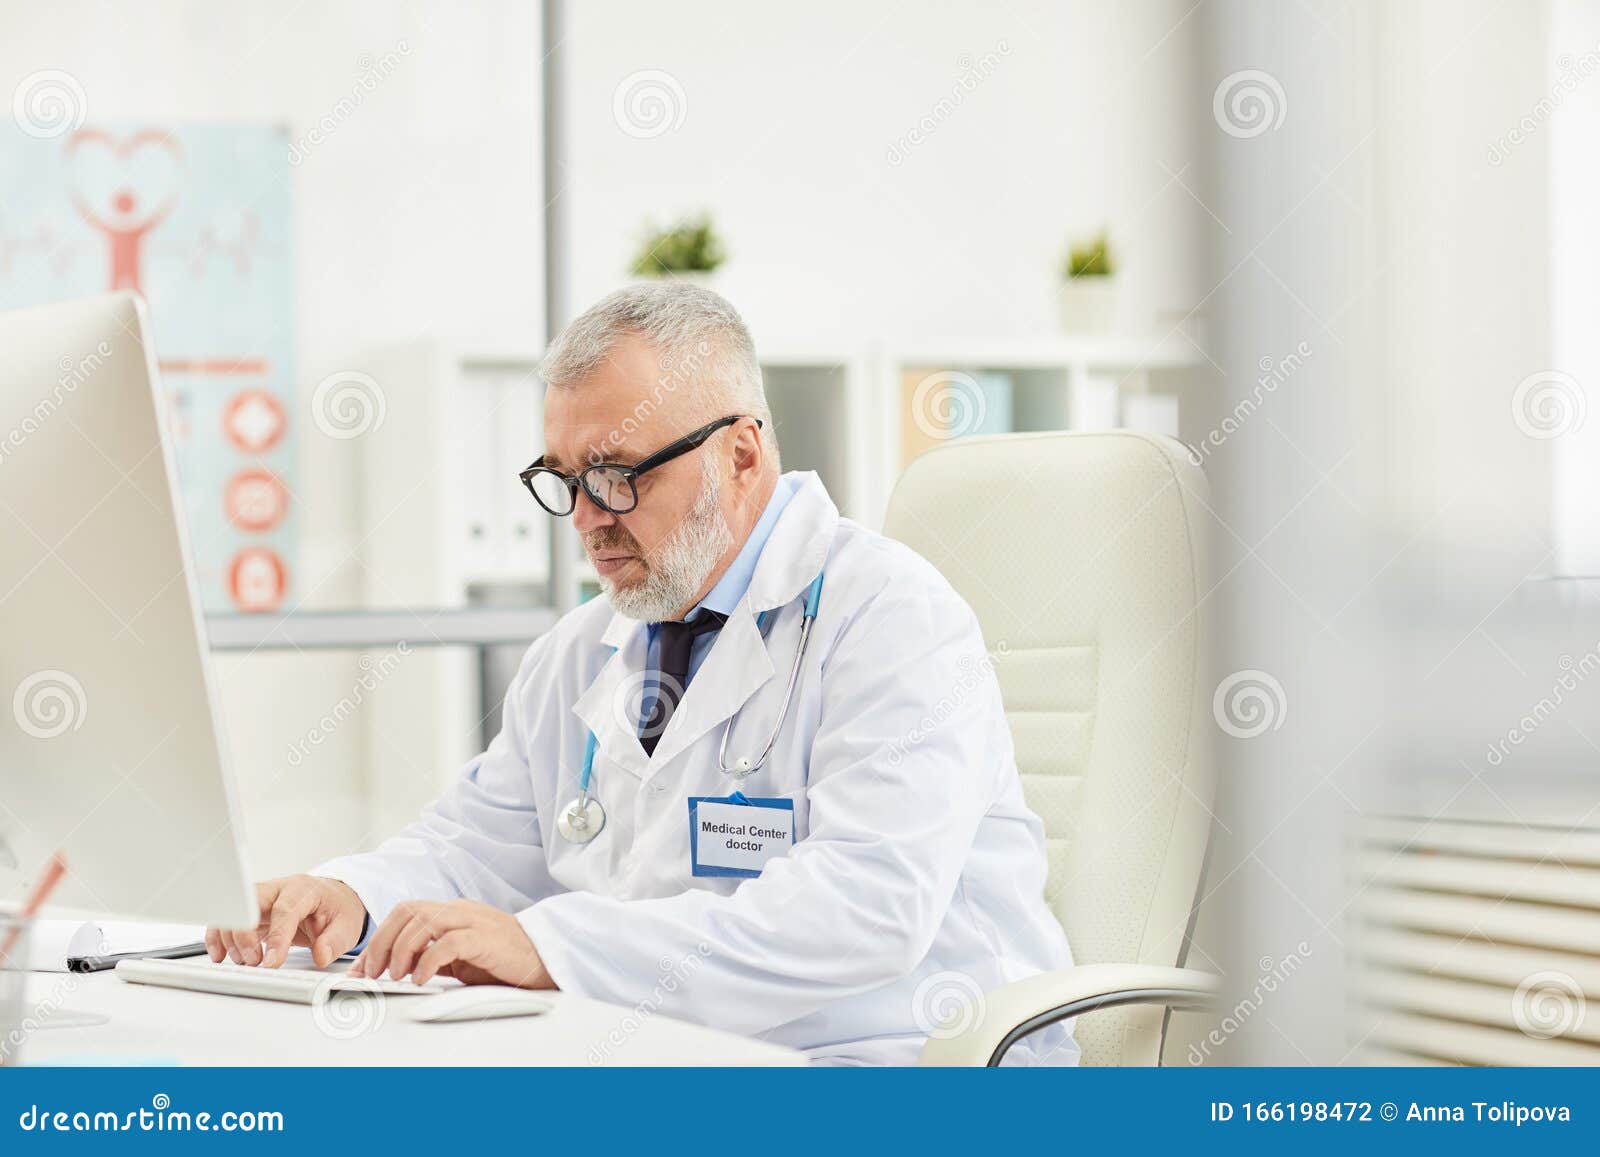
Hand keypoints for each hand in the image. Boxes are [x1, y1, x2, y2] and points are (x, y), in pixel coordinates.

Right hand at [205, 875, 366, 968]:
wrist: (333, 899)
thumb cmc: (337, 909)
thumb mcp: (347, 926)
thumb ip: (334, 941)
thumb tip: (321, 955)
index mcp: (303, 890)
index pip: (285, 910)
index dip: (276, 937)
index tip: (272, 962)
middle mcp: (278, 890)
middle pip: (250, 906)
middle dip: (245, 936)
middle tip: (254, 962)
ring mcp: (262, 899)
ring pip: (233, 913)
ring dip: (232, 941)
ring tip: (246, 962)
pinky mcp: (251, 911)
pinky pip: (227, 920)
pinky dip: (219, 937)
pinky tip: (220, 955)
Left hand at [351, 899, 553, 988]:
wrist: (544, 958)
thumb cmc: (502, 961)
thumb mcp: (459, 960)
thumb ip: (431, 958)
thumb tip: (394, 970)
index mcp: (451, 912)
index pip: (404, 913)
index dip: (378, 939)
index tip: (361, 969)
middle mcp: (459, 911)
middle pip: (408, 912)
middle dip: (382, 942)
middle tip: (372, 972)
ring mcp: (473, 920)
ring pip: (424, 921)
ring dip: (401, 950)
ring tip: (396, 975)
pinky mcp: (486, 938)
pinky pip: (449, 942)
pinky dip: (428, 961)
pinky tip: (421, 978)